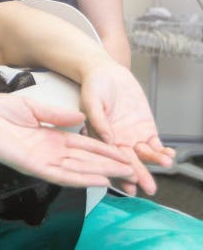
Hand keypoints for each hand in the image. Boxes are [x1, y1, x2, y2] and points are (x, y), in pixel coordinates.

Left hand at [0, 93, 135, 188]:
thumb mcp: (30, 107)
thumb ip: (55, 114)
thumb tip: (81, 117)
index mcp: (49, 136)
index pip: (82, 146)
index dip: (103, 148)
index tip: (123, 149)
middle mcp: (48, 151)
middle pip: (85, 160)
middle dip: (109, 163)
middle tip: (134, 166)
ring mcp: (41, 160)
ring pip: (77, 170)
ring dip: (100, 172)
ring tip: (124, 174)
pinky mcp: (31, 165)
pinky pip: (59, 175)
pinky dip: (79, 178)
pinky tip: (96, 179)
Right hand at [80, 64, 175, 194]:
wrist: (107, 73)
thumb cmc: (94, 86)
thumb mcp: (91, 101)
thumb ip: (98, 120)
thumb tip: (106, 139)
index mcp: (100, 138)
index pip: (110, 158)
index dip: (119, 171)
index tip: (128, 182)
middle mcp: (117, 140)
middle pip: (129, 162)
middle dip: (139, 175)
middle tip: (148, 187)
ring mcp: (132, 135)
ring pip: (145, 154)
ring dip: (155, 161)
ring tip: (164, 163)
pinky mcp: (145, 128)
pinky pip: (155, 144)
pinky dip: (162, 150)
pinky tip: (169, 154)